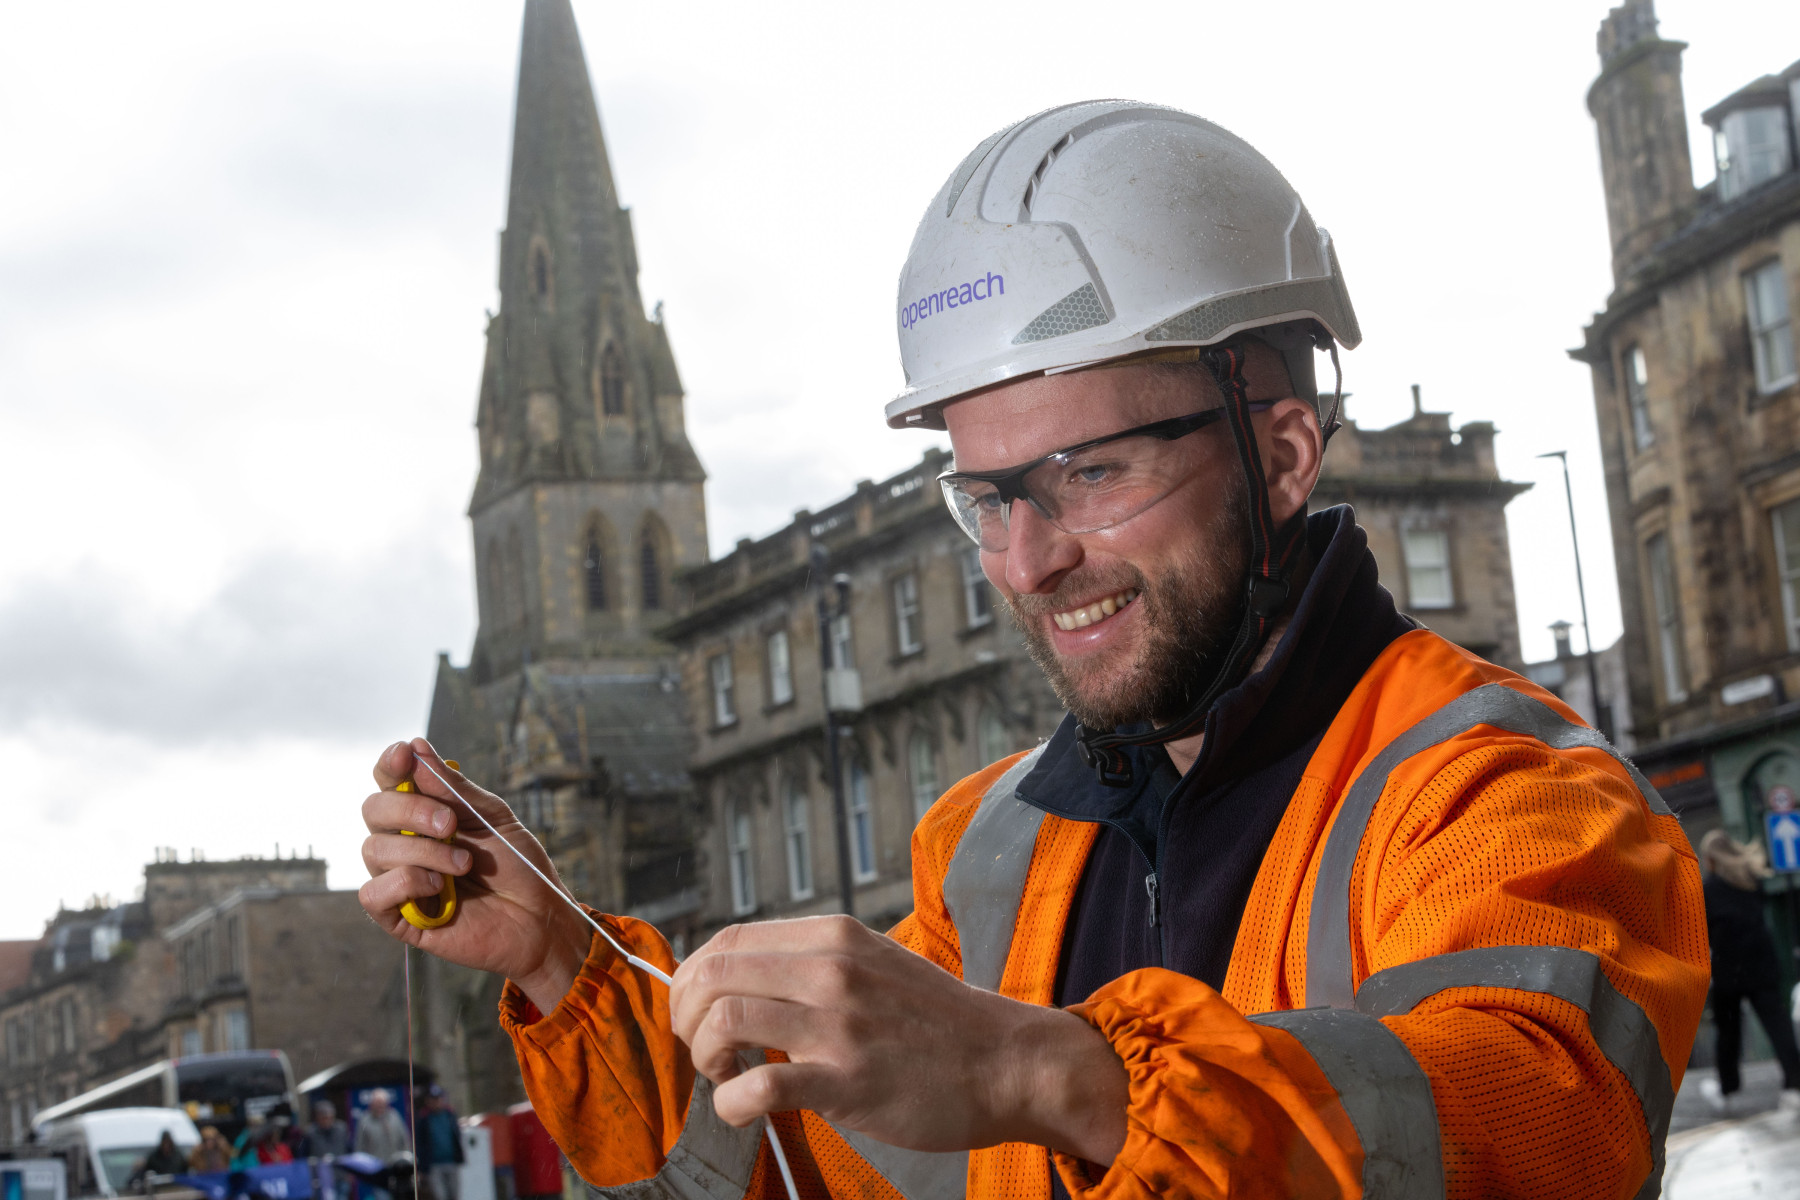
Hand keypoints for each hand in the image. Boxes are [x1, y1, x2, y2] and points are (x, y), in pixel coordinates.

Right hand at [358, 738, 590, 1012]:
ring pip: (373, 849)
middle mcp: (404, 844)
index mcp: (424, 816)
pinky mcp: (399, 918)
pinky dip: (404, 882)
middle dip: (409, 810)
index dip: (390, 765)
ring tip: (464, 864)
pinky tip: (438, 887)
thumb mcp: (492, 816)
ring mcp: (399, 880)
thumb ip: (453, 788)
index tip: (404, 754)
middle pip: (373, 810)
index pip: (389, 783)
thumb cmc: (517, 866)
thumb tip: (416, 747)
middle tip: (451, 824)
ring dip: (423, 851)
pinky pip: (372, 894)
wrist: (539, 918)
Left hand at [670, 915, 1127, 1163]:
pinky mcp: (848, 1081)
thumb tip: (744, 979)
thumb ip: (815, 965)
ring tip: (723, 1073)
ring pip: (725, 1020)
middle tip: (699, 1046)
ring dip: (704, 1053)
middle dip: (685, 1014)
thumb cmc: (939, 1024)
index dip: (694, 976)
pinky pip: (760, 1085)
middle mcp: (832, 970)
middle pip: (714, 974)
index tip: (697, 1008)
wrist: (1010, 1063)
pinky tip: (741, 1106)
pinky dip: (731, 1100)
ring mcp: (840, 1025)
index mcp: (835, 938)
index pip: (729, 940)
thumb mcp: (875, 965)